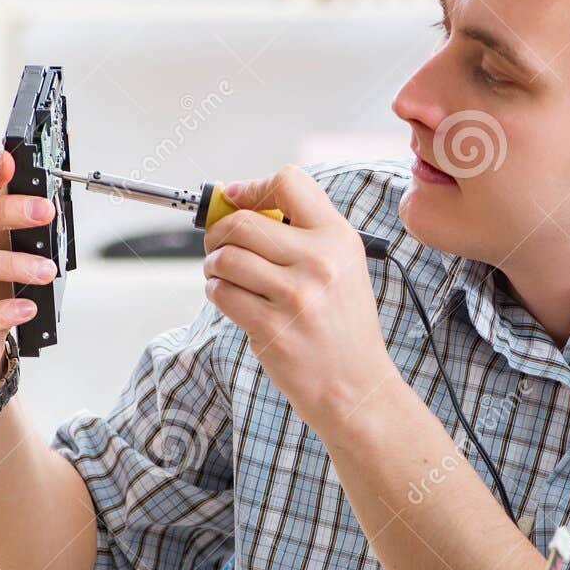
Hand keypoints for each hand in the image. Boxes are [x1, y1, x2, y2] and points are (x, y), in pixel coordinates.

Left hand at [202, 166, 398, 431]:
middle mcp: (320, 262)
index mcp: (339, 239)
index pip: (288, 182)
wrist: (355, 386)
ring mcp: (295, 296)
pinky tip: (229, 297)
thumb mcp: (343, 266)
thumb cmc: (342, 326)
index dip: (253, 187)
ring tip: (223, 275)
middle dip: (218, 232)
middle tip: (218, 244)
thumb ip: (302, 232)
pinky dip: (215, 292)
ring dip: (213, 265)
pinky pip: (221, 293)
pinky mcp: (271, 328)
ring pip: (226, 258)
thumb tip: (239, 201)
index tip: (237, 199)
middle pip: (242, 222)